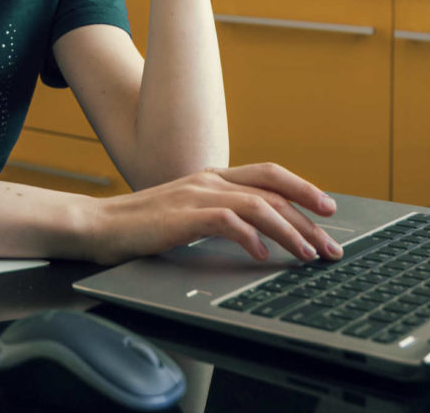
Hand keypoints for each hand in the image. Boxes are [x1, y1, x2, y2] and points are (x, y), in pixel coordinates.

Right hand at [85, 163, 344, 265]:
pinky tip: (263, 256)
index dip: (301, 188)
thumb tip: (257, 233)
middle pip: (272, 189)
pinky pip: (228, 222)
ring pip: (258, 205)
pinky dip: (250, 238)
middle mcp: (210, 179)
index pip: (268, 174)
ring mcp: (197, 194)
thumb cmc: (142, 225)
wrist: (98, 225)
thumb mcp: (188, 214)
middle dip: (307, 216)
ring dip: (288, 230)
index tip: (327, 209)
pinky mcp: (183, 215)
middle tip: (331, 243)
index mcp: (213, 177)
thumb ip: (218, 214)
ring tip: (308, 254)